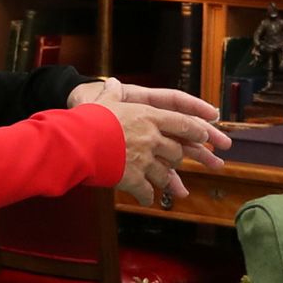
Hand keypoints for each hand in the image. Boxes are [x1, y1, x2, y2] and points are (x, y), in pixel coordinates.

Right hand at [77, 79, 230, 205]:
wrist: (77, 142)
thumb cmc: (89, 119)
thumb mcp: (103, 101)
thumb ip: (111, 92)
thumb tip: (111, 82)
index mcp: (148, 116)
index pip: (181, 122)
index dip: (195, 129)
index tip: (204, 134)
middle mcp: (151, 138)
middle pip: (176, 150)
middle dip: (182, 158)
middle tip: (192, 161)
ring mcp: (144, 160)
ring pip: (165, 173)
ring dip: (167, 180)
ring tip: (169, 186)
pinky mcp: (134, 179)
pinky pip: (146, 191)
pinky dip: (148, 197)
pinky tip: (148, 200)